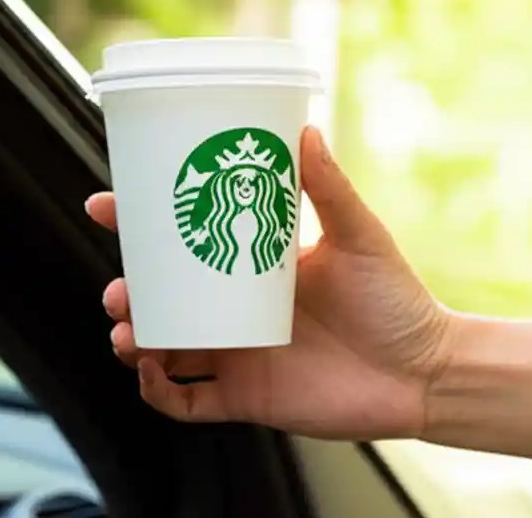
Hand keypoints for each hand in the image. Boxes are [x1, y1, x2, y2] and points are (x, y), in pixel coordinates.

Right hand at [85, 126, 455, 439]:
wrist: (425, 372)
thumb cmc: (396, 302)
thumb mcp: (358, 235)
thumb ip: (329, 188)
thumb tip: (305, 129)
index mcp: (251, 268)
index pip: (181, 244)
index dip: (136, 228)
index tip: (106, 205)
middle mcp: (235, 312)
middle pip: (160, 301)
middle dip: (127, 292)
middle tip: (120, 287)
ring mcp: (237, 356)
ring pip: (161, 350)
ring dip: (132, 340)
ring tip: (128, 330)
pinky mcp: (245, 399)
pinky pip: (184, 402)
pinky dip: (157, 392)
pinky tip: (152, 371)